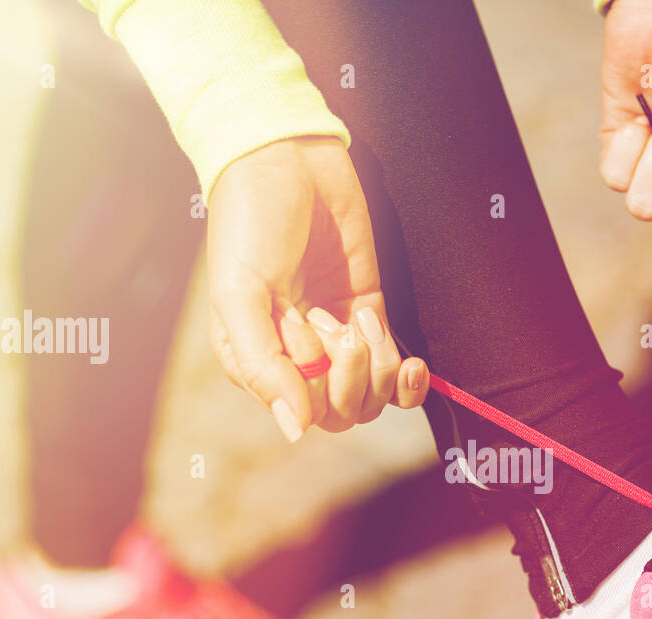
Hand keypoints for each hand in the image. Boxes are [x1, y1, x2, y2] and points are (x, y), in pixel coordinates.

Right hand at [206, 138, 428, 438]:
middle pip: (342, 413)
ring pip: (371, 397)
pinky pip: (393, 369)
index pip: (303, 412)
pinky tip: (409, 360)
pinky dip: (405, 373)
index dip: (318, 384)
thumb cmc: (249, 222)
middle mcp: (295, 357)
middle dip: (350, 379)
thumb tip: (296, 429)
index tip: (307, 327)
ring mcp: (334, 335)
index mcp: (255, 360)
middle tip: (336, 322)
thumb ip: (263, 366)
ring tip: (357, 320)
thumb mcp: (241, 296)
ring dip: (376, 367)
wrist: (285, 156)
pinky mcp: (367, 309)